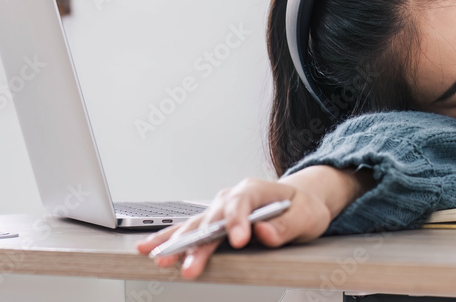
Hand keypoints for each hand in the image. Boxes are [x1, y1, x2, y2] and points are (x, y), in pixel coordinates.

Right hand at [136, 166, 371, 278]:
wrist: (300, 202)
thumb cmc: (303, 207)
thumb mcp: (306, 216)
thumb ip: (286, 225)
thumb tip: (265, 233)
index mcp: (256, 189)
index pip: (242, 203)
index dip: (237, 222)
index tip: (237, 241)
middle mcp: (233, 197)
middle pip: (213, 219)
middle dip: (200, 243)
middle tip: (191, 266)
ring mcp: (220, 209)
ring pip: (195, 225)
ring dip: (178, 243)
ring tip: (161, 259)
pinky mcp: (214, 223)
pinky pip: (189, 230)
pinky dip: (169, 239)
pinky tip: (149, 248)